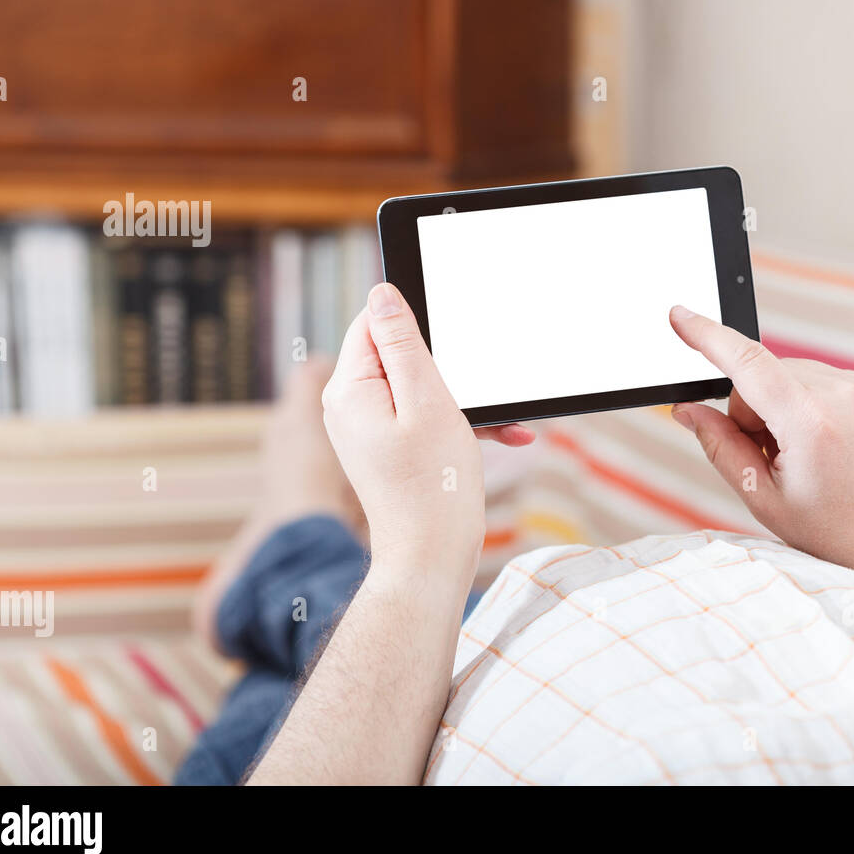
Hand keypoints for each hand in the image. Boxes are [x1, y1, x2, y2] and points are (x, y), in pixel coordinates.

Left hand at [321, 283, 518, 588]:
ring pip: (418, 387)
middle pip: (399, 353)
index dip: (418, 323)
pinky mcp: (386, 447)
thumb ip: (403, 343)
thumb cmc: (433, 487)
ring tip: (504, 425)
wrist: (430, 559)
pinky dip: (457, 423)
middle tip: (486, 395)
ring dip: (463, 399)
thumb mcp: (427, 401)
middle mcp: (349, 405)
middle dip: (450, 367)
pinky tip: (501, 438)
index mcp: (350, 388)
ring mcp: (366, 428)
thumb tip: (382, 293)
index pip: (374, 321)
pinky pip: (421, 416)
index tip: (458, 342)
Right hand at [667, 305, 853, 582]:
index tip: (679, 315)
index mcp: (811, 424)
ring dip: (786, 407)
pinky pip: (825, 378)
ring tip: (813, 456)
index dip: (707, 336)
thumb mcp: (766, 500)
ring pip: (793, 375)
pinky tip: (834, 443)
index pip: (747, 363)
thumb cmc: (838, 532)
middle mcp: (845, 393)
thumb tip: (687, 410)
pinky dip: (816, 404)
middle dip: (755, 411)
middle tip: (778, 460)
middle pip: (764, 376)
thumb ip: (721, 448)